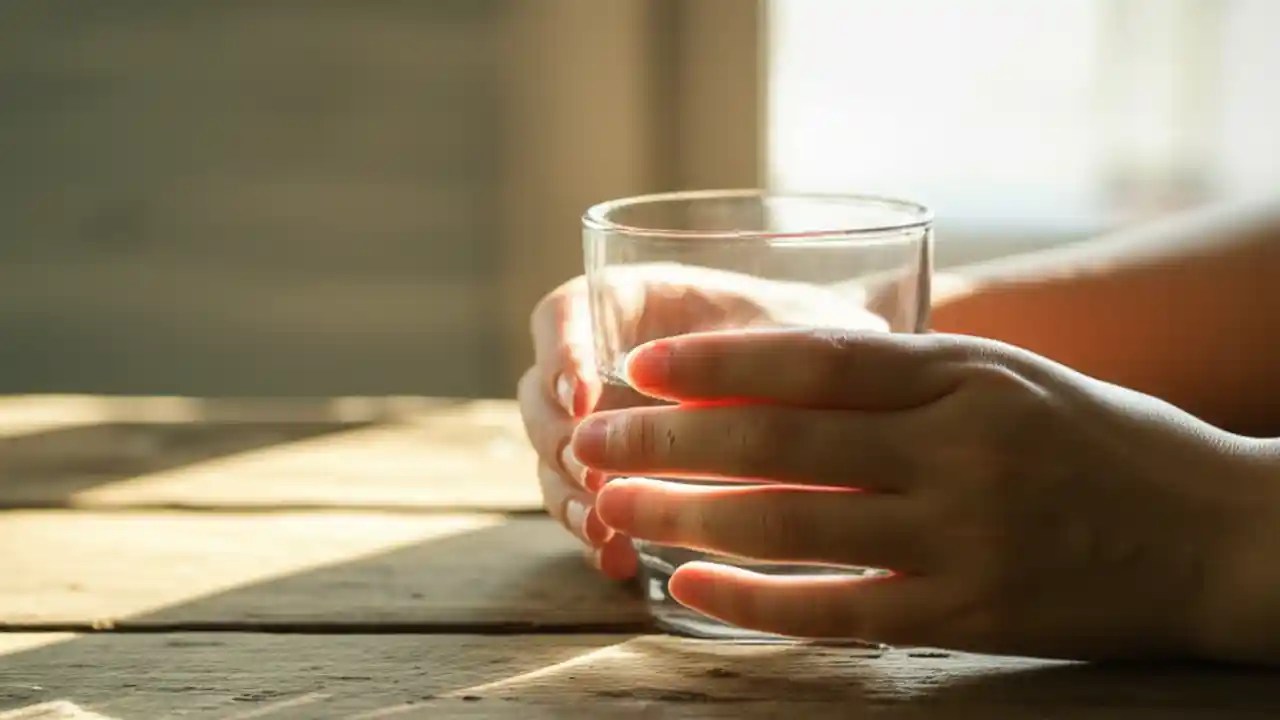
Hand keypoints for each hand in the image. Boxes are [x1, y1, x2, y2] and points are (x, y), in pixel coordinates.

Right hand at [517, 264, 887, 579]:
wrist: (842, 389)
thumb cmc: (815, 338)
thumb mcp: (789, 332)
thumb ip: (748, 359)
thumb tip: (705, 403)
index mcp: (630, 301)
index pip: (563, 313)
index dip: (559, 352)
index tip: (581, 397)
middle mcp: (601, 359)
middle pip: (540, 394)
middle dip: (559, 439)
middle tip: (590, 471)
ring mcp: (605, 422)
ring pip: (553, 457)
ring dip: (567, 495)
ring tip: (601, 528)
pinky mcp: (619, 476)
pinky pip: (586, 505)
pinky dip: (596, 536)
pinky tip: (620, 562)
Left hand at [573, 328, 1279, 660]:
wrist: (1216, 535)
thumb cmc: (1102, 442)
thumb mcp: (1007, 377)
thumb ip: (904, 373)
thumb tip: (778, 369)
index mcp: (962, 375)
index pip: (812, 360)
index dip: (714, 362)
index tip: (638, 365)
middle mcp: (955, 450)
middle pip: (779, 443)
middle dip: (669, 442)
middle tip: (595, 442)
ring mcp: (961, 536)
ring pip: (792, 525)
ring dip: (688, 517)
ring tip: (617, 509)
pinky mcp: (969, 613)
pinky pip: (837, 609)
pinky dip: (756, 600)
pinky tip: (692, 586)